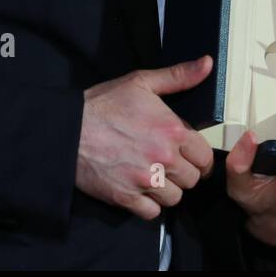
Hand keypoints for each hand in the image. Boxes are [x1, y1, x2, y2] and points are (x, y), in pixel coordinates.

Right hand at [74, 55, 215, 219]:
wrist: (67, 129)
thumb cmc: (104, 104)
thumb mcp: (142, 82)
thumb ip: (180, 76)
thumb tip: (207, 63)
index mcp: (172, 131)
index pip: (205, 157)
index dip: (198, 156)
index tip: (189, 155)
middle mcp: (163, 158)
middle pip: (192, 179)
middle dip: (184, 172)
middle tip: (169, 164)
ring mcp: (145, 180)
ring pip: (175, 198)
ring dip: (168, 190)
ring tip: (154, 176)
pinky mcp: (126, 198)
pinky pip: (152, 213)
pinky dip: (149, 205)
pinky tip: (140, 188)